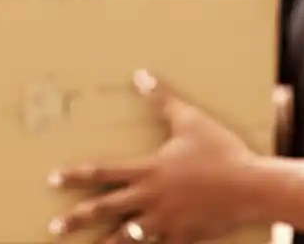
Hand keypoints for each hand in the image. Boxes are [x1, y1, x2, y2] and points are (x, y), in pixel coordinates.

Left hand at [48, 70, 263, 243]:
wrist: (249, 185)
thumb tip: (140, 75)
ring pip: (124, 237)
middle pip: (105, 209)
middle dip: (77, 218)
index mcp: (149, 169)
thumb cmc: (220, 150)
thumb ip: (163, 99)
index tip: (53, 178)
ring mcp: (164, 220)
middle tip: (55, 226)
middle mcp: (150, 197)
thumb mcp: (191, 119)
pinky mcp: (180, 236)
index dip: (76, 174)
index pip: (103, 172)